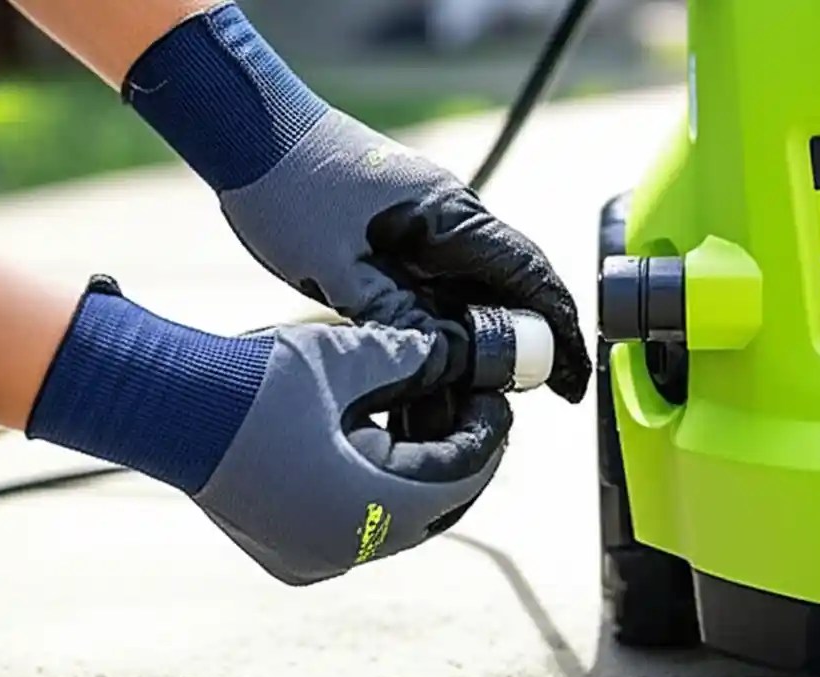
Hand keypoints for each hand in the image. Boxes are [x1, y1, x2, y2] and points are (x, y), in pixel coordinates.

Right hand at [27, 276, 511, 584]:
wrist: (162, 404)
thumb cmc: (254, 380)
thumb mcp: (348, 359)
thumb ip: (413, 360)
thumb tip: (454, 354)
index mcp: (370, 510)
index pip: (459, 480)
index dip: (487, 438)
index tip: (498, 402)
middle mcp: (344, 549)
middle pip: (431, 509)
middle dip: (456, 459)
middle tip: (473, 411)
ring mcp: (311, 556)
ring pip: (391, 521)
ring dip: (414, 473)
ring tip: (426, 417)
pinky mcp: (286, 551)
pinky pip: (351, 526)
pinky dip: (374, 489)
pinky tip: (380, 440)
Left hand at [121, 2, 590, 403]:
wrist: (249, 133)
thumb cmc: (289, 191)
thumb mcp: (339, 269)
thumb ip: (398, 316)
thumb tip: (451, 360)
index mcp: (449, 216)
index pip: (528, 275)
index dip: (558, 329)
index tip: (570, 378)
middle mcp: (450, 216)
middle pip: (509, 287)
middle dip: (524, 345)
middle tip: (522, 400)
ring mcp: (426, 223)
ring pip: (473, 291)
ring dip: (480, 340)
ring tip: (474, 396)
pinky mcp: (401, 232)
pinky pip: (439, 284)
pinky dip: (446, 323)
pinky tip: (438, 362)